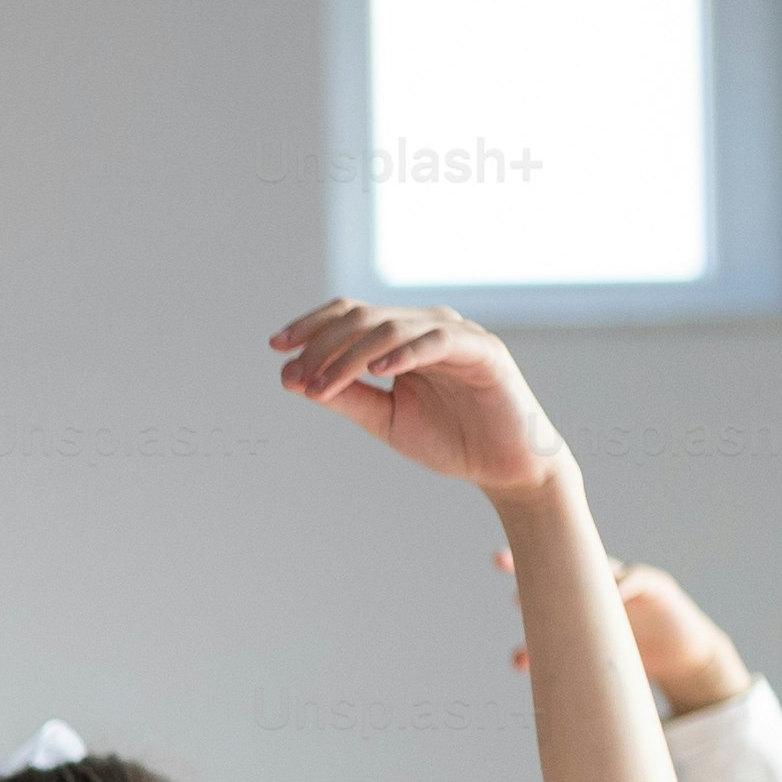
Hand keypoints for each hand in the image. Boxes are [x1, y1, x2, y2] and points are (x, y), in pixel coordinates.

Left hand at [268, 300, 567, 498]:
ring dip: (349, 357)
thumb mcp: (384, 419)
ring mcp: (457, 334)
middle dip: (322, 346)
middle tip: (295, 379)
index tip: (276, 348)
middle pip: (363, 317)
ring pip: (392, 327)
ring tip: (320, 388)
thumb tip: (292, 378)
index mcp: (402, 337)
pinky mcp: (484, 352)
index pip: (350, 314)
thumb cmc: (449, 439)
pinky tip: (377, 370)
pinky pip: (438, 341)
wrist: (506, 467)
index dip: (311, 326)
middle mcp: (427, 326)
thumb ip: (345, 395)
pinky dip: (405, 351)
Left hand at [496, 553, 749, 713]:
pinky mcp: (656, 587)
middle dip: (543, 562)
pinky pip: (638, 580)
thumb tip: (515, 660)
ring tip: (558, 589)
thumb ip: (558, 657)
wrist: (681, 658)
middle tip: (507, 565)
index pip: (550, 573)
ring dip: (580, 576)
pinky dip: (624, 585)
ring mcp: (628, 580)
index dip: (526, 563)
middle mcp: (602, 580)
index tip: (496, 559)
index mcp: (582, 593)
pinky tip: (613, 592)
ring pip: (601, 570)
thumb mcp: (592, 655)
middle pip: (570, 561)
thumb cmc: (631, 651)